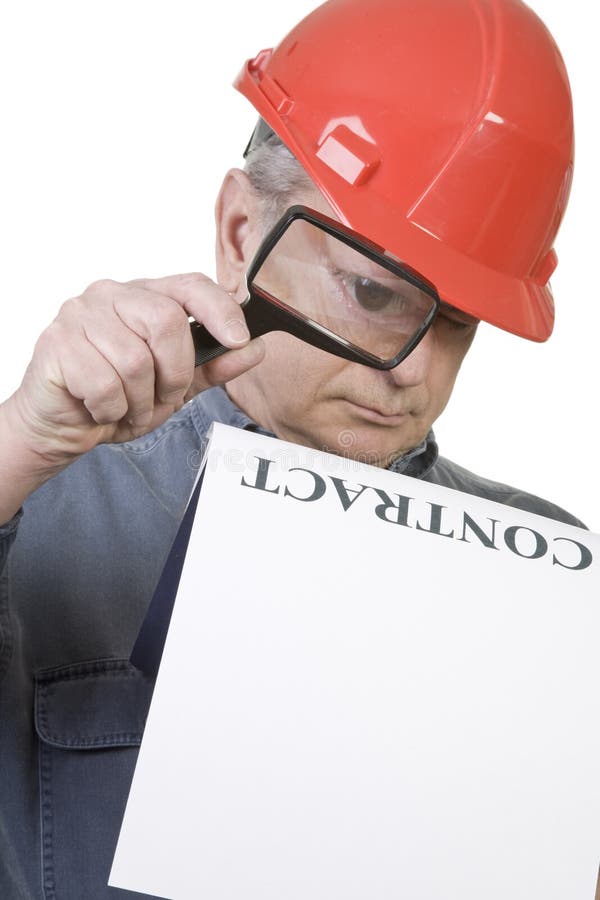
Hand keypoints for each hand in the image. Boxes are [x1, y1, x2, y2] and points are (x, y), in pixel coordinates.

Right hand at [5, 272, 264, 470]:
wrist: (65, 425)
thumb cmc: (118, 397)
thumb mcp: (176, 385)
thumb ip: (213, 366)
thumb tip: (254, 349)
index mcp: (145, 296)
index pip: (190, 285)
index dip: (220, 309)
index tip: (239, 339)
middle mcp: (111, 294)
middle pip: (166, 322)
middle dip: (173, 373)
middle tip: (161, 397)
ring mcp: (80, 314)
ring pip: (134, 360)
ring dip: (140, 400)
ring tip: (129, 406)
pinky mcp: (57, 342)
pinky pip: (104, 384)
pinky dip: (111, 409)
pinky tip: (101, 408)